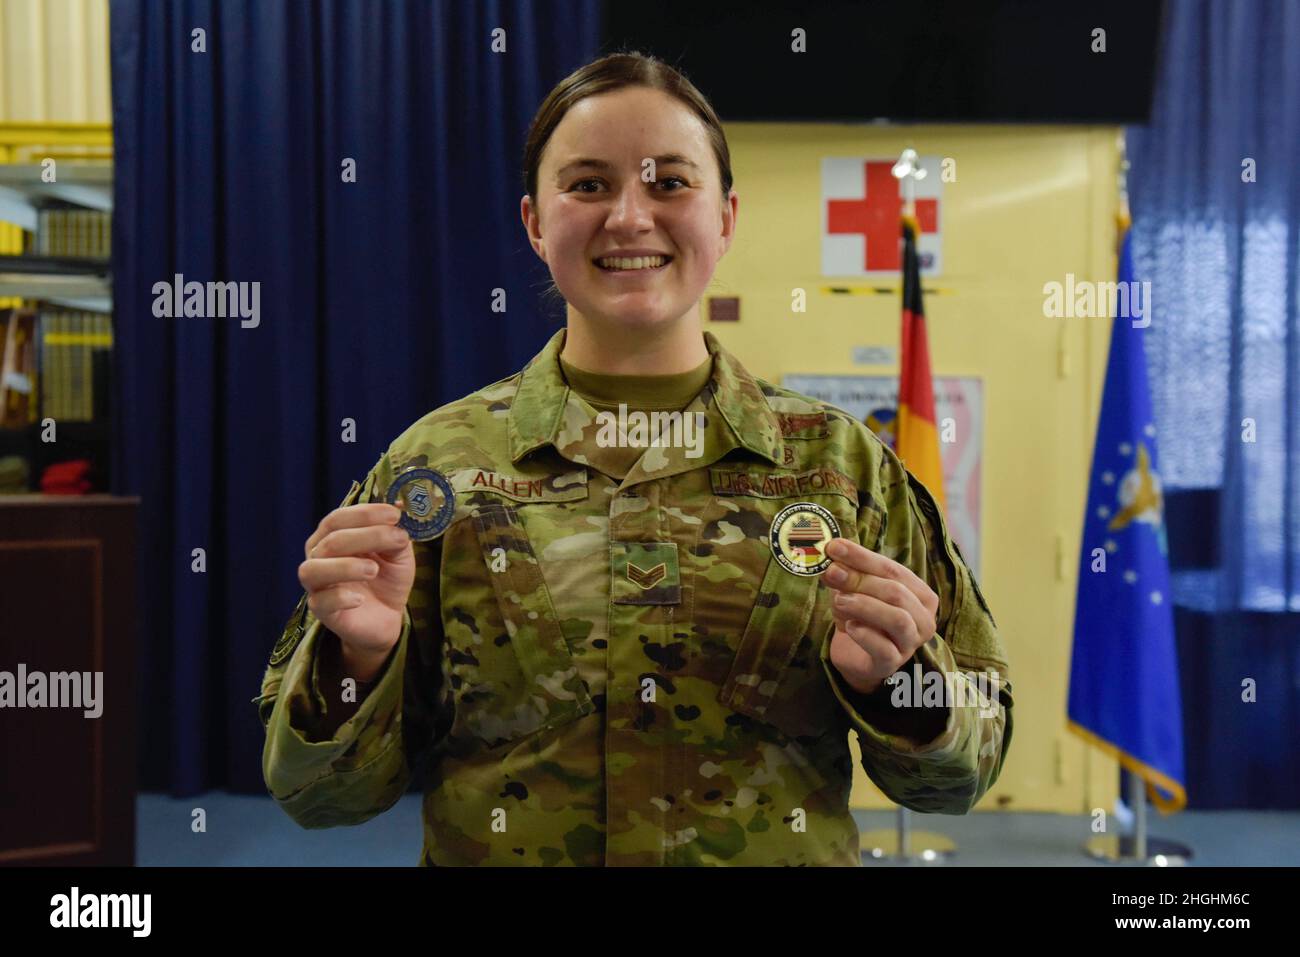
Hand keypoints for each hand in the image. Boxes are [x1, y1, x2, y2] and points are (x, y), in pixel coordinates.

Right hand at [298, 501, 415, 661]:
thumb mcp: (398, 553)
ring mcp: (316, 584)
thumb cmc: (386, 578)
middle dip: (366, 535)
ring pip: (314, 569)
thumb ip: (394, 534)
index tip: (394, 514)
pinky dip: (340, 597)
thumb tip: (397, 509)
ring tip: (373, 570)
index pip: (339, 518)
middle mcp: (319, 556)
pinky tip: (360, 599)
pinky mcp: (321, 610)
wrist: (386, 617)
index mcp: (332, 536)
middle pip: (331, 539)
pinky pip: (321, 601)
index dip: (365, 513)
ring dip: (345, 566)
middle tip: (396, 539)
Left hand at [822, 537, 938, 694]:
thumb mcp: (853, 589)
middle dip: (861, 580)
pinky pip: (884, 649)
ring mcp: (911, 643)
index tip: (834, 547)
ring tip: (839, 600)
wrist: (855, 655)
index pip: (894, 570)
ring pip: (897, 619)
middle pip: (896, 593)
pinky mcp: (893, 664)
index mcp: (920, 594)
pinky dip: (865, 635)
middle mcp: (923, 618)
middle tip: (832, 572)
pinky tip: (849, 626)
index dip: (863, 557)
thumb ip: (847, 573)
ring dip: (865, 605)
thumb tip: (833, 559)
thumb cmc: (861, 616)